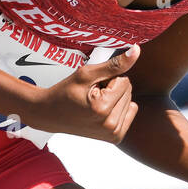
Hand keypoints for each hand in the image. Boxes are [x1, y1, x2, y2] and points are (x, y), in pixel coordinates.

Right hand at [23, 44, 140, 142]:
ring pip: (129, 100)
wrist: (50, 114)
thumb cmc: (65, 92)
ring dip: (114, 98)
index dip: (108, 79)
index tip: (92, 86)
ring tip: (94, 103)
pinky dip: (119, 107)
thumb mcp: (87, 73)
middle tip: (92, 94)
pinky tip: (102, 111)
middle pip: (128, 91)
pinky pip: (130, 111)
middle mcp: (110, 125)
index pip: (124, 80)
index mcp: (102, 109)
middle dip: (112, 88)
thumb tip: (136, 51)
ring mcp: (113, 134)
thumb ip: (114, 64)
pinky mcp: (115, 137)